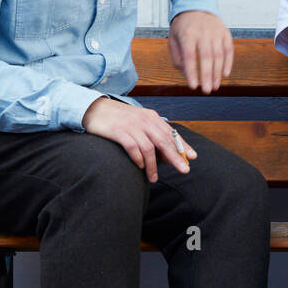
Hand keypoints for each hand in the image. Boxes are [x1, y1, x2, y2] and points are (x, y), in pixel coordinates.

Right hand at [82, 97, 196, 182]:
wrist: (95, 109)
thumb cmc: (120, 119)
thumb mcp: (140, 124)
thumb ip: (153, 136)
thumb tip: (168, 156)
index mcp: (152, 118)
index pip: (171, 133)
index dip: (183, 145)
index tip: (192, 157)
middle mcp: (144, 121)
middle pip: (164, 141)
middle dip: (176, 157)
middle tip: (184, 170)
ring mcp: (131, 126)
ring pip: (149, 148)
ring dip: (153, 166)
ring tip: (154, 178)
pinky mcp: (118, 132)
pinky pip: (133, 148)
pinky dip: (138, 159)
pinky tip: (140, 166)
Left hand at [169, 10, 232, 92]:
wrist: (197, 6)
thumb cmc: (183, 27)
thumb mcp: (173, 39)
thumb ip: (178, 57)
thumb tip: (187, 74)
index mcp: (187, 34)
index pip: (190, 56)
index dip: (192, 72)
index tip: (193, 86)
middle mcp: (203, 33)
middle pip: (206, 57)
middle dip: (207, 76)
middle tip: (206, 91)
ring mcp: (216, 32)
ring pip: (219, 55)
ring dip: (217, 73)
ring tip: (214, 87)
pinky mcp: (225, 33)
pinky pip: (229, 50)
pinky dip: (228, 63)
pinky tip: (225, 75)